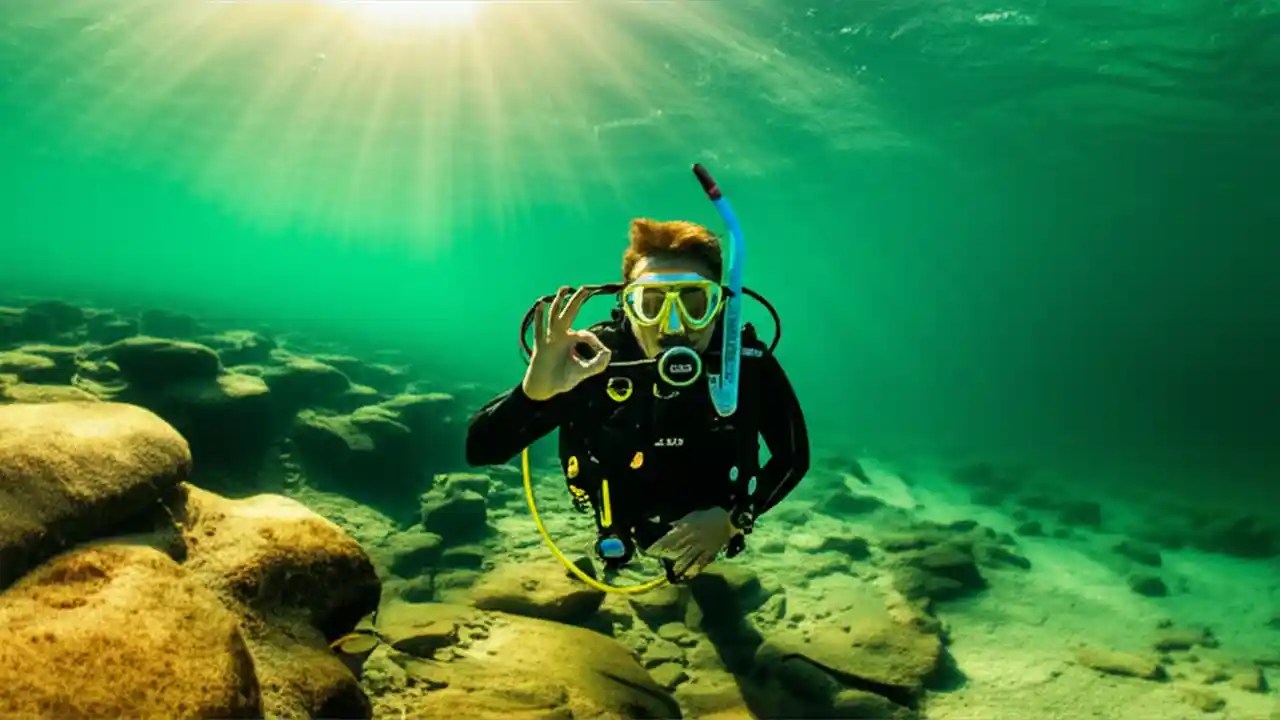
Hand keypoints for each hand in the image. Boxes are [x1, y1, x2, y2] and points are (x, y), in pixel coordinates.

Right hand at [523, 286, 612, 400]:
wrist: (545, 388)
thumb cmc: (562, 378)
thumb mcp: (584, 371)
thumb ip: (598, 364)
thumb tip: (609, 352)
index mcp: (571, 340)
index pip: (586, 333)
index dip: (596, 341)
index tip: (603, 353)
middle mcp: (560, 336)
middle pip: (570, 314)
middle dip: (577, 301)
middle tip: (585, 288)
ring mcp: (550, 339)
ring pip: (555, 316)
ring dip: (559, 303)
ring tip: (564, 289)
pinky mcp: (541, 345)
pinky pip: (540, 329)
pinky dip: (540, 317)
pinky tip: (541, 305)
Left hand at [646, 507, 734, 578]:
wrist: (729, 519)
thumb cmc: (709, 515)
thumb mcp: (693, 516)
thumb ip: (680, 522)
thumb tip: (669, 527)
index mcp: (689, 527)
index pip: (671, 538)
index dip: (660, 545)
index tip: (650, 551)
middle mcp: (694, 539)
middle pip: (678, 550)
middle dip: (668, 557)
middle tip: (657, 565)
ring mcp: (703, 547)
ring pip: (689, 558)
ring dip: (680, 566)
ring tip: (670, 574)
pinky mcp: (711, 553)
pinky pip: (702, 562)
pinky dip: (695, 569)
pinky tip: (688, 576)